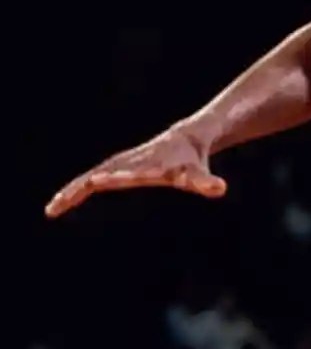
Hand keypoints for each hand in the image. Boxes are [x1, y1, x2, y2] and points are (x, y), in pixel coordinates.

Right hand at [45, 126, 226, 218]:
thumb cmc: (191, 161)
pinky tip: (60, 204)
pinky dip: (73, 190)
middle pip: (97, 176)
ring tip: (52, 209)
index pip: (127, 173)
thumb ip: (205, 182)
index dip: (115, 177)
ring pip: (87, 179)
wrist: (185, 139)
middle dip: (79, 189)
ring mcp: (117, 165)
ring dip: (70, 193)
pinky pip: (88, 180)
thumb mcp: (198, 174)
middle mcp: (127, 164)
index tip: (97, 182)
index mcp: (145, 167)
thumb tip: (220, 189)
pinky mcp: (113, 167)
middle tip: (59, 204)